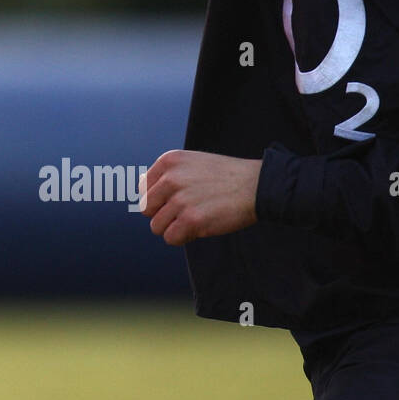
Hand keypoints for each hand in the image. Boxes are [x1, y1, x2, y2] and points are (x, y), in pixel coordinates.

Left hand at [140, 149, 259, 245]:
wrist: (256, 186)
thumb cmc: (225, 177)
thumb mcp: (192, 162)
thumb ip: (167, 174)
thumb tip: (141, 186)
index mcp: (168, 161)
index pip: (142, 188)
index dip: (158, 199)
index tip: (175, 201)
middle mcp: (170, 178)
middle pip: (146, 209)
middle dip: (163, 215)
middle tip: (184, 213)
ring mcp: (180, 199)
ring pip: (156, 226)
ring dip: (174, 228)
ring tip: (194, 220)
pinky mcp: (191, 220)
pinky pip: (170, 238)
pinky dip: (182, 238)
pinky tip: (198, 228)